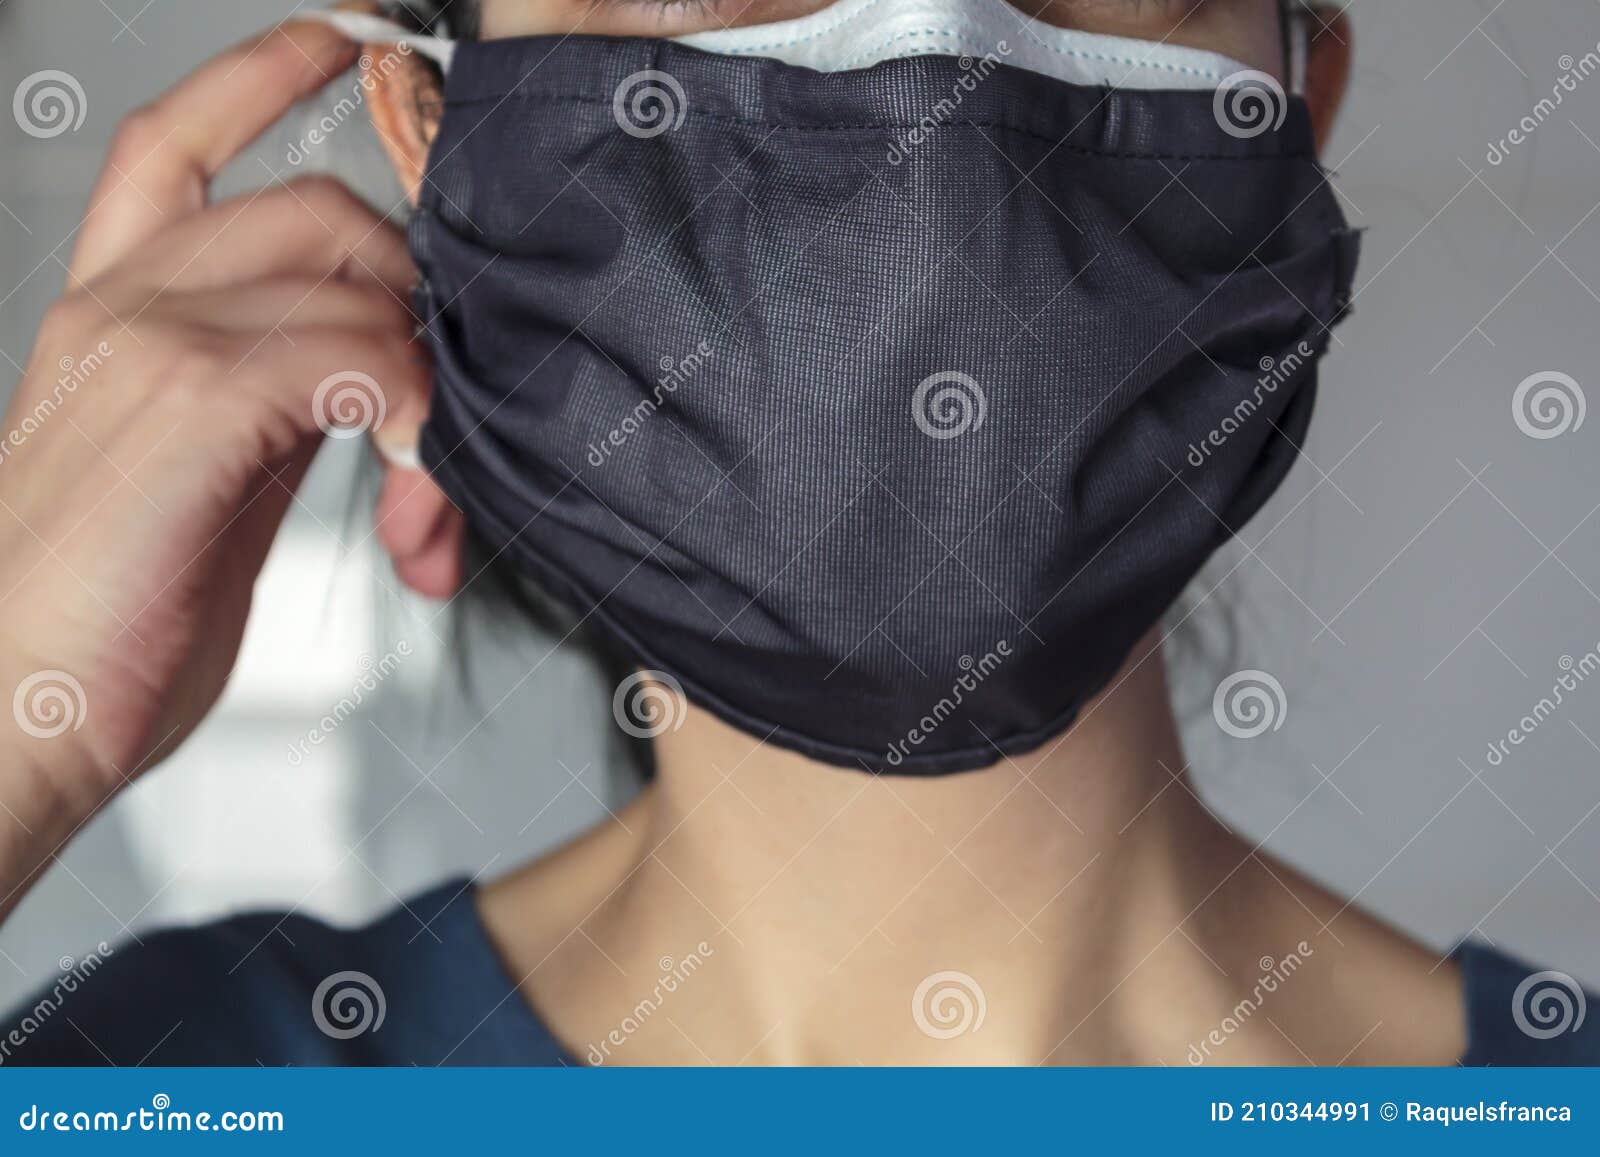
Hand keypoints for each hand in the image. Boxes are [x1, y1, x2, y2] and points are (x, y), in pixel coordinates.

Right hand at [0, 21, 443, 890]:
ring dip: (428, 388)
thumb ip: (269, 410)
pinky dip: (416, 420)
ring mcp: (151, 340)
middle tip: (435, 422)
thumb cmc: (100, 621)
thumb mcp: (195, 487)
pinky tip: (414, 492)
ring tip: (426, 504)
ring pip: (354, 280)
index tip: (348, 43)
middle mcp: (125, 304)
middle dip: (411, 299)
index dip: (263, 78)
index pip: (177, 146)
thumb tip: (366, 384)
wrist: (10, 718)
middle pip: (316, 209)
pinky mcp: (191, 399)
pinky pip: (357, 357)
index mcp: (114, 315)